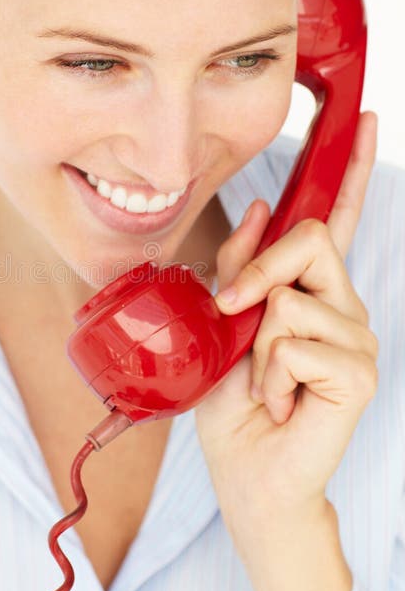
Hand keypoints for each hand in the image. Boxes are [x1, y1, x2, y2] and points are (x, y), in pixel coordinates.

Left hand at [194, 111, 378, 559]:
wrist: (244, 469)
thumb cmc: (234, 401)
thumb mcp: (222, 322)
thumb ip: (240, 266)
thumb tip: (254, 209)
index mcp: (310, 290)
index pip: (337, 219)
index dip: (352, 169)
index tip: (368, 121)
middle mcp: (342, 305)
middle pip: (308, 239)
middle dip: (257, 274)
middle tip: (236, 317)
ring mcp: (356, 338)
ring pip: (291, 300)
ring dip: (259, 348)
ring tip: (268, 383)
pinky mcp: (359, 372)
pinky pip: (298, 344)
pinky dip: (272, 377)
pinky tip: (283, 402)